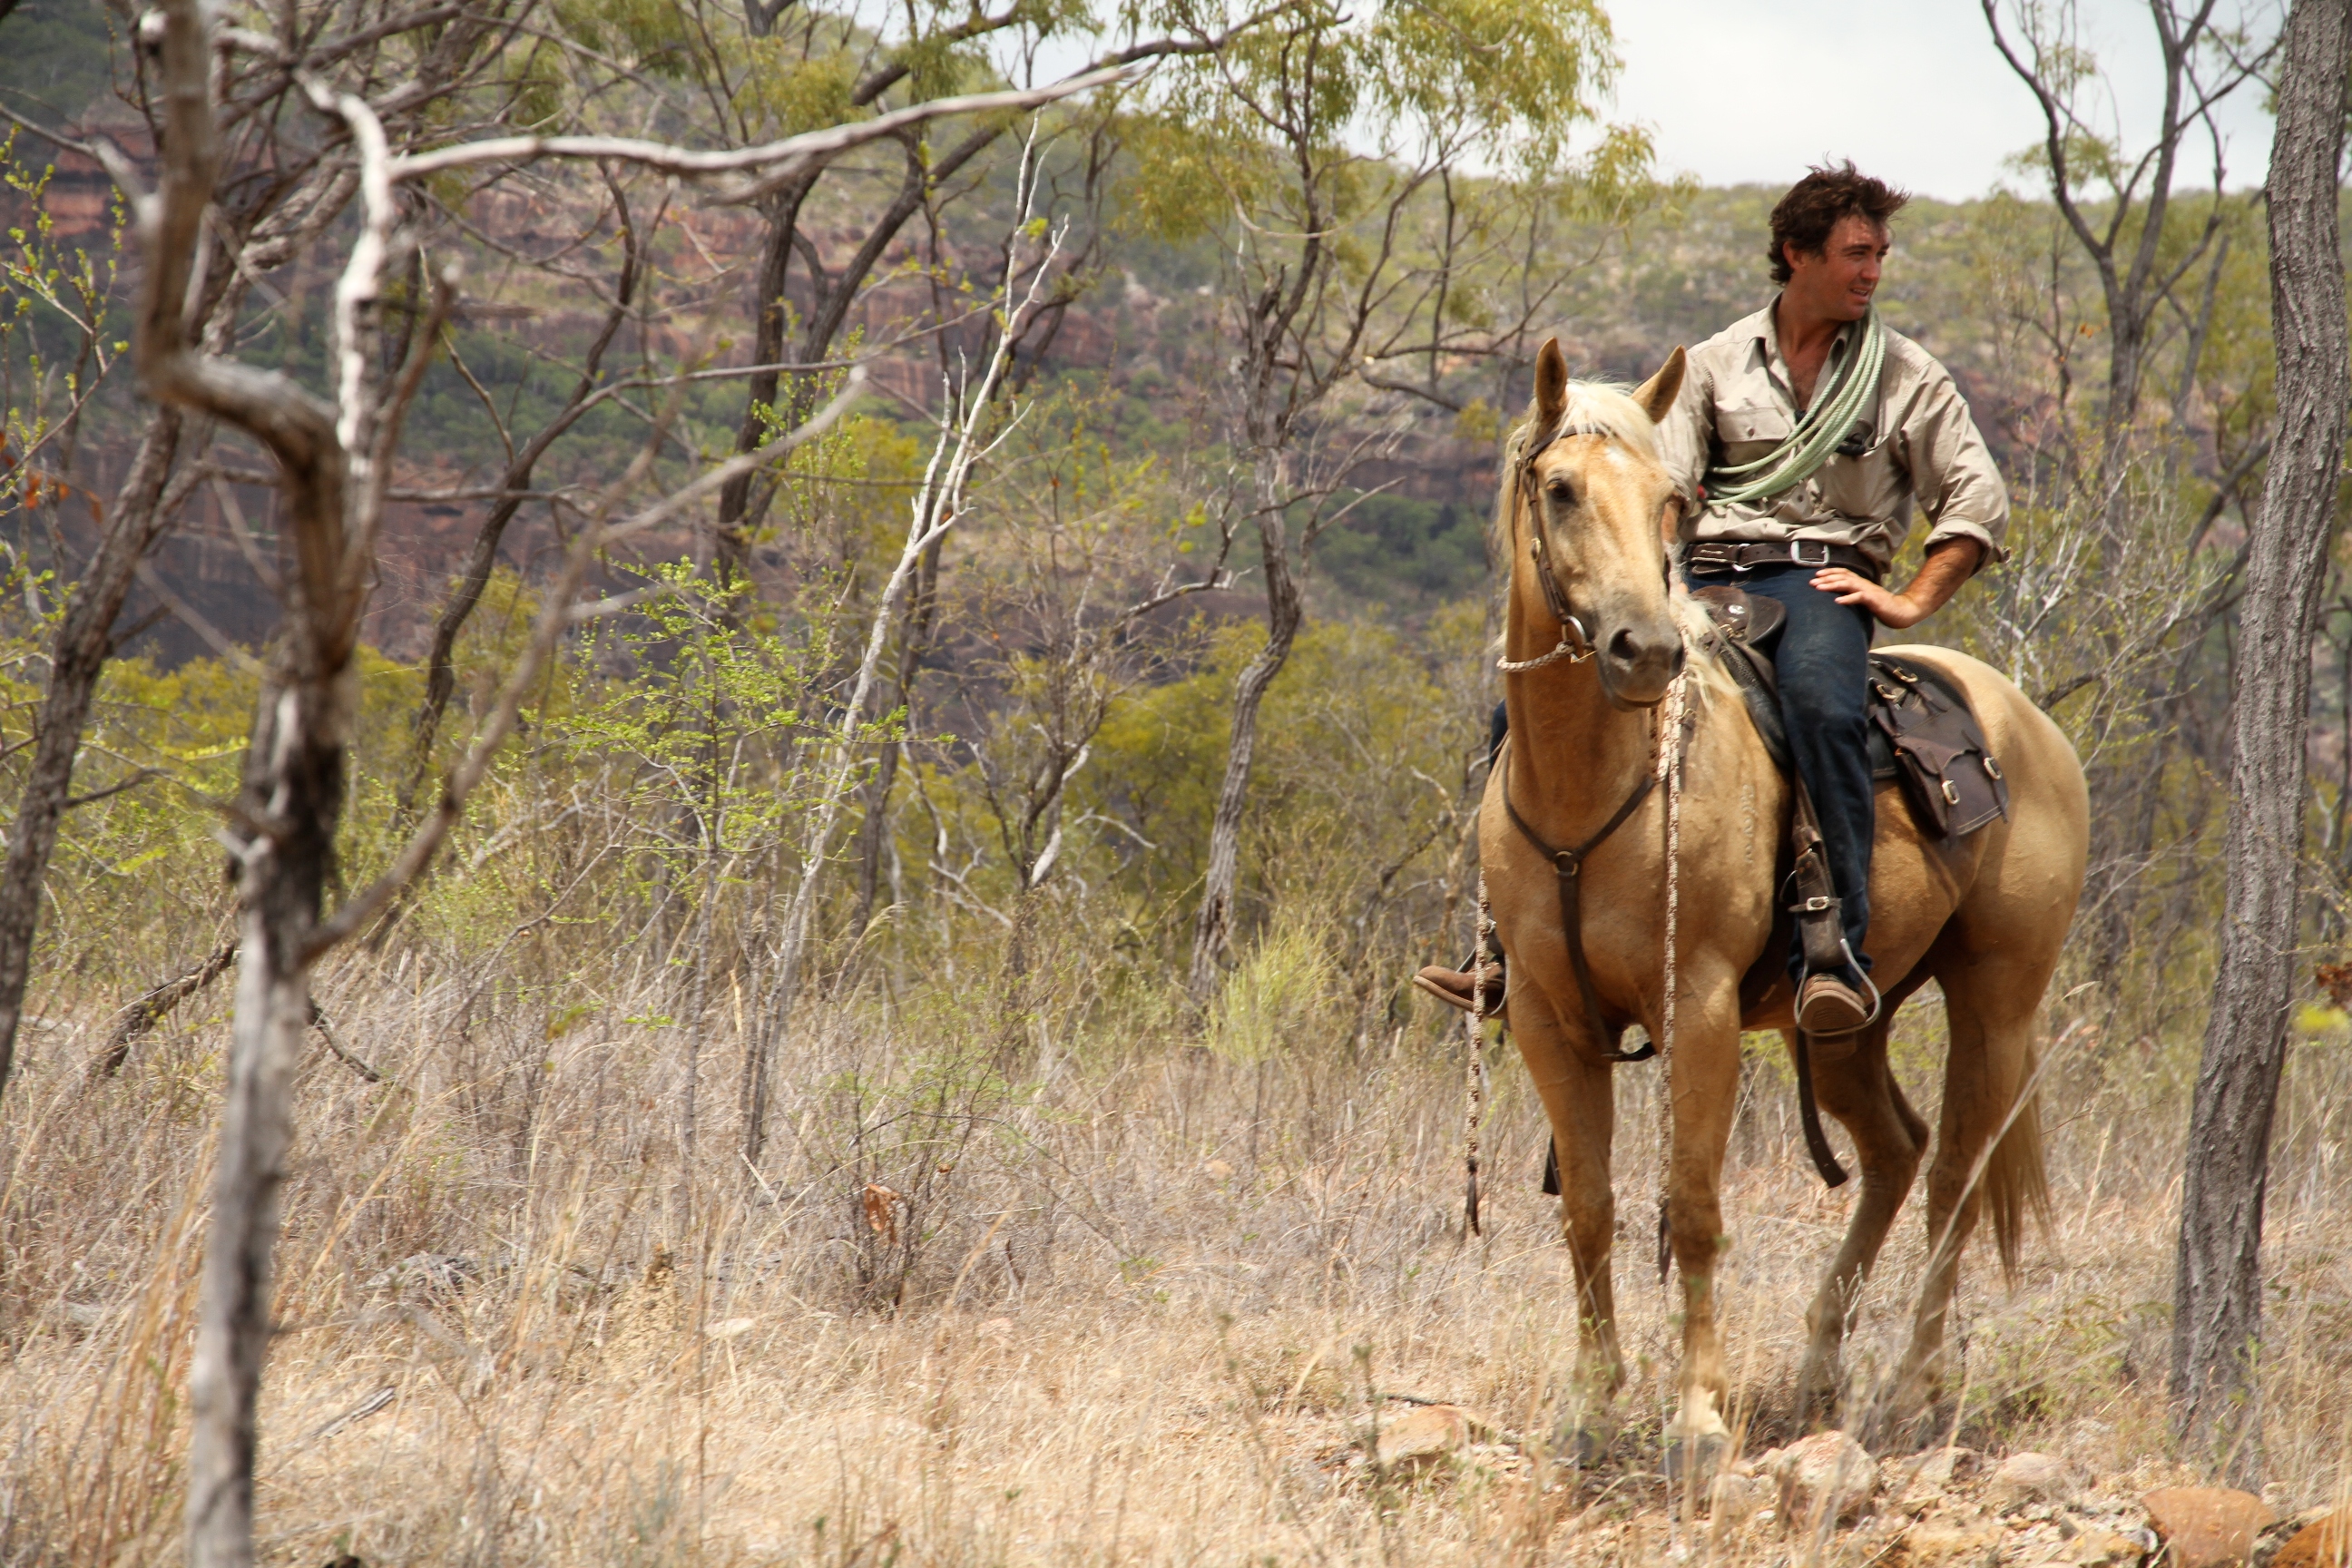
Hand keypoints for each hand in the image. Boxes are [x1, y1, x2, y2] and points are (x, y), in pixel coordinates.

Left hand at [1811, 567, 1926, 628]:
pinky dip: (1848, 598)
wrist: (1902, 611)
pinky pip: (1859, 597)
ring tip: (1819, 588)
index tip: (1816, 574)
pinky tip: (1837, 601)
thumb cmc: (1881, 606)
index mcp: (1861, 583)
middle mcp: (1864, 584)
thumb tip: (1837, 598)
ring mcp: (1869, 591)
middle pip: (1843, 576)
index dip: (1830, 571)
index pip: (1844, 572)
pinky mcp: (1874, 600)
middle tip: (1811, 582)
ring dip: (1833, 585)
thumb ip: (1853, 595)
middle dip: (1826, 578)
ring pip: (1848, 584)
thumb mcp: (1865, 599)